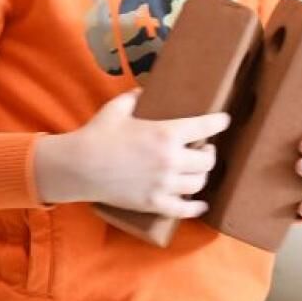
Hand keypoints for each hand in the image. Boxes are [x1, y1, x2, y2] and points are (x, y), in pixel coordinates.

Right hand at [34, 91, 230, 213]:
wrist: (78, 167)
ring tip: (196, 172)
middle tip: (204, 150)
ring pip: (199, 183)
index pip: (205, 127)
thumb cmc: (97, 135)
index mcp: (166, 133)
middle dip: (209, 153)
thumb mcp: (117, 108)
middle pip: (208, 160)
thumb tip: (143, 91)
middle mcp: (170, 160)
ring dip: (201, 176)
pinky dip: (196, 207)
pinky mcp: (154, 203)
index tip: (224, 121)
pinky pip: (184, 209)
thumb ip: (134, 97)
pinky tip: (200, 204)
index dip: (219, 123)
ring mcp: (163, 184)